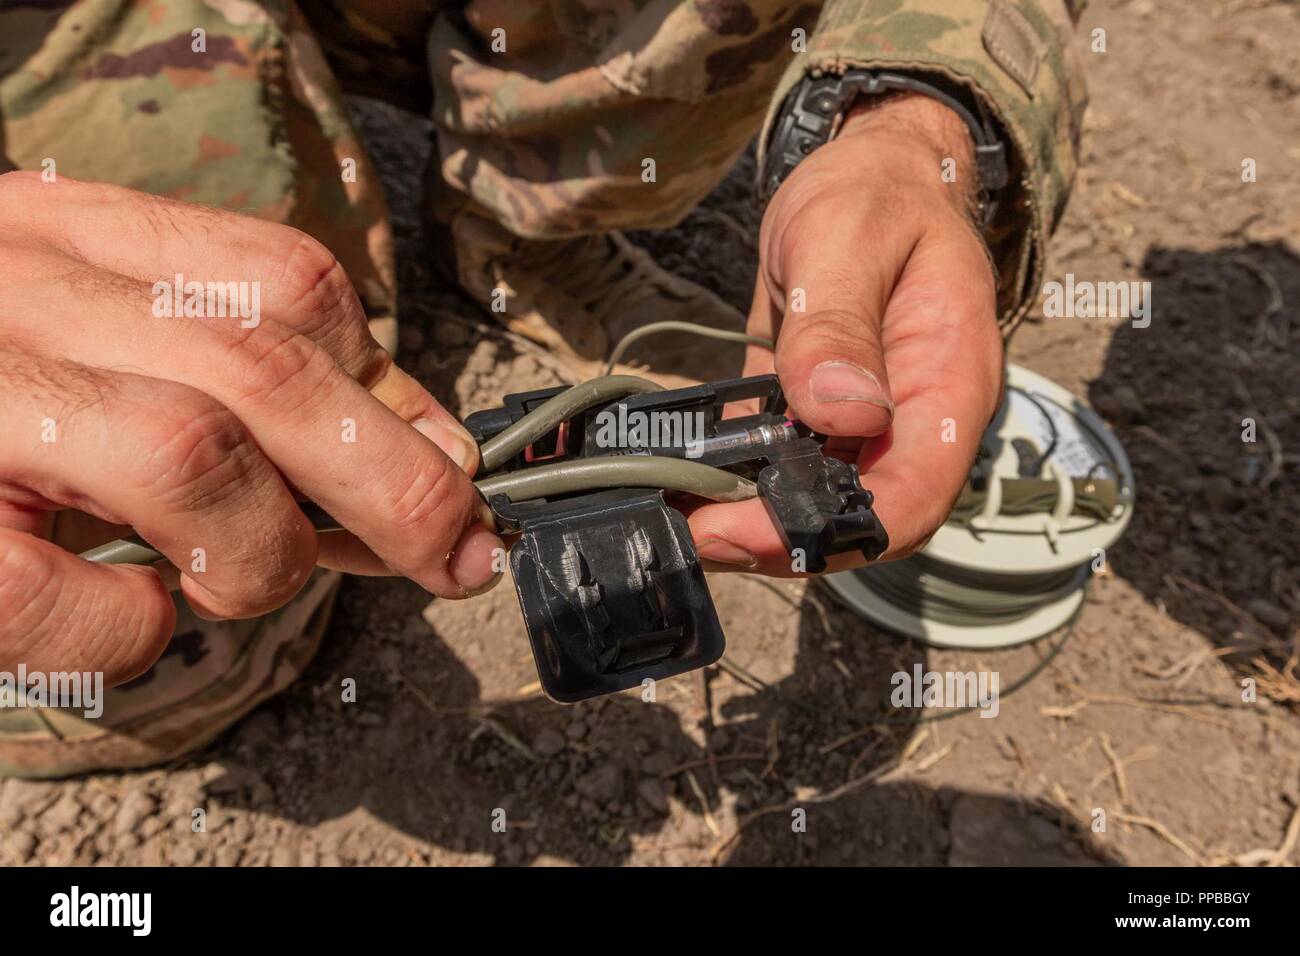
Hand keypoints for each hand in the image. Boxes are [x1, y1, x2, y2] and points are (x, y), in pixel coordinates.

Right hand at [0, 173, 501, 685]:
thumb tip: (429, 454)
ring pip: (186, 456)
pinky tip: (132, 608)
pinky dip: (128, 624)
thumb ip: (259, 379)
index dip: (397, 394)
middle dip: (394, 482)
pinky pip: (51, 589)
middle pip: (268, 368)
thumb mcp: (115, 330)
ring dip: (260, 552)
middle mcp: (24, 292)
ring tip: (238, 579)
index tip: (456, 478)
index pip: (294, 288)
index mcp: (83, 235)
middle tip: (454, 557)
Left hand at [689, 93, 1003, 572]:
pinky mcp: (815, 414)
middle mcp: (910, 422)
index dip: (832, 533)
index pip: (912, 498)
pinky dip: (734, 477)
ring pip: (814, 500)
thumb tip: (843, 415)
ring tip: (674, 509)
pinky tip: (679, 476)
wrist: (868, 172)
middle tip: (689, 530)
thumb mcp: (849, 240)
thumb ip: (840, 326)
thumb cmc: (874, 195)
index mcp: (947, 386)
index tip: (743, 531)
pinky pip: (781, 464)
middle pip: (857, 517)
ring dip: (747, 516)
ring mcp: (862, 424)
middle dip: (775, 538)